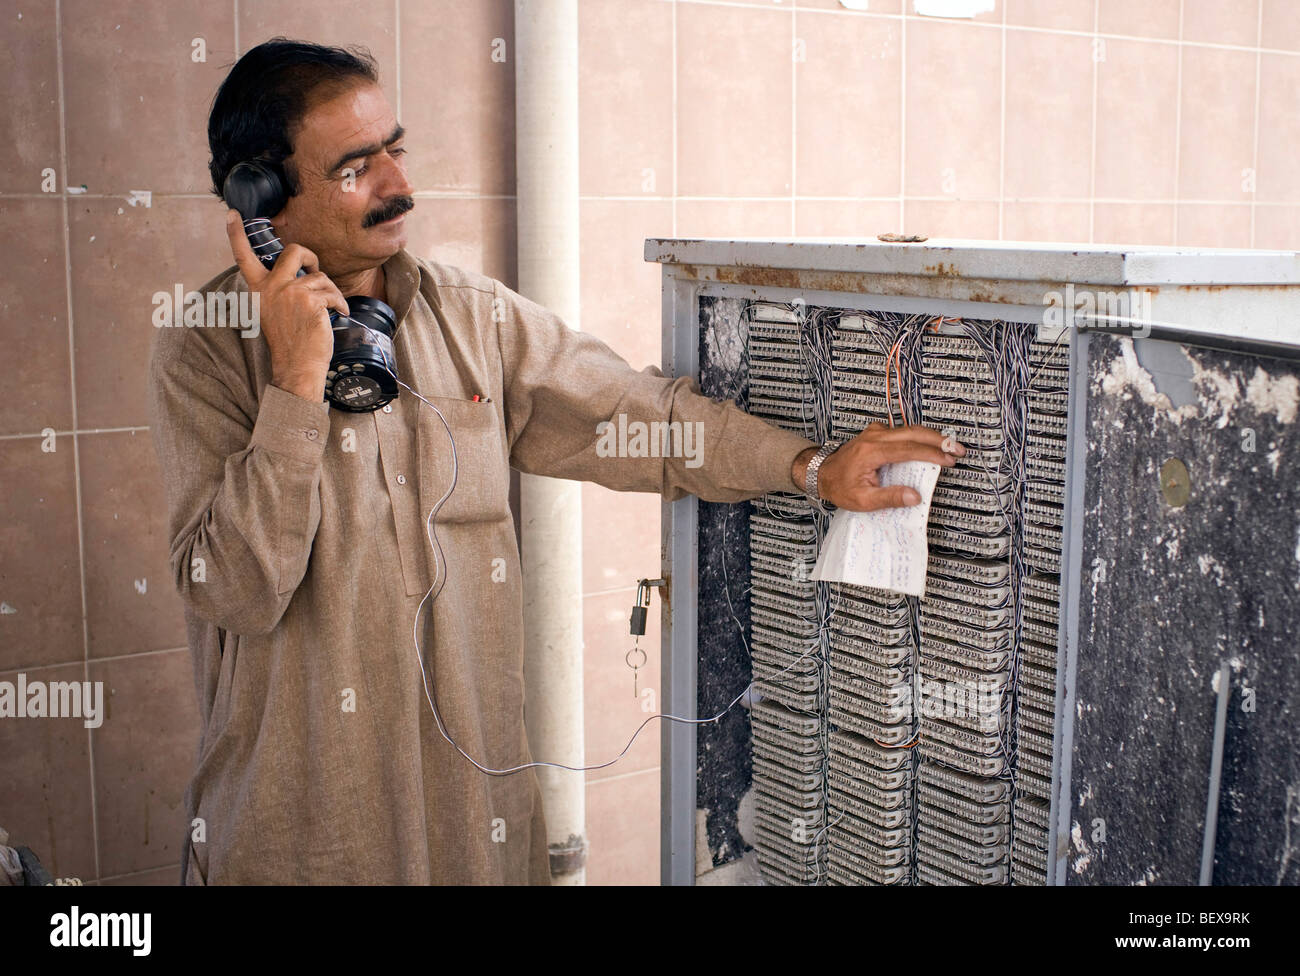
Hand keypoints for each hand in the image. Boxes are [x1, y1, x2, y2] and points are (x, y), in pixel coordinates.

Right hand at [225, 209, 348, 401]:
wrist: (297, 367)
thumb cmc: (291, 341)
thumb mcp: (275, 311)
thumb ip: (280, 290)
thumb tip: (303, 274)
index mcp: (258, 289)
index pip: (243, 257)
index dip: (237, 235)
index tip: (232, 214)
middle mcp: (271, 287)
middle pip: (294, 251)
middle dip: (311, 257)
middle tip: (315, 271)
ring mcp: (290, 292)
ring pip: (321, 277)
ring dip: (331, 293)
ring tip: (330, 310)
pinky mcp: (310, 301)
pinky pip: (333, 292)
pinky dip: (340, 303)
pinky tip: (339, 314)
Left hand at [793, 422, 964, 511]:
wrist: (821, 472)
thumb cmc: (839, 486)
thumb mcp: (862, 500)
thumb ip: (890, 497)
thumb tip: (914, 496)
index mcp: (872, 451)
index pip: (909, 449)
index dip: (932, 454)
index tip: (949, 460)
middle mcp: (875, 436)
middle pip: (914, 432)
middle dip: (939, 440)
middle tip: (958, 450)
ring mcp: (876, 432)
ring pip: (910, 429)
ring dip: (932, 437)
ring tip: (951, 448)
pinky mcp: (877, 433)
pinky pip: (903, 432)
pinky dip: (920, 438)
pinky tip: (931, 447)